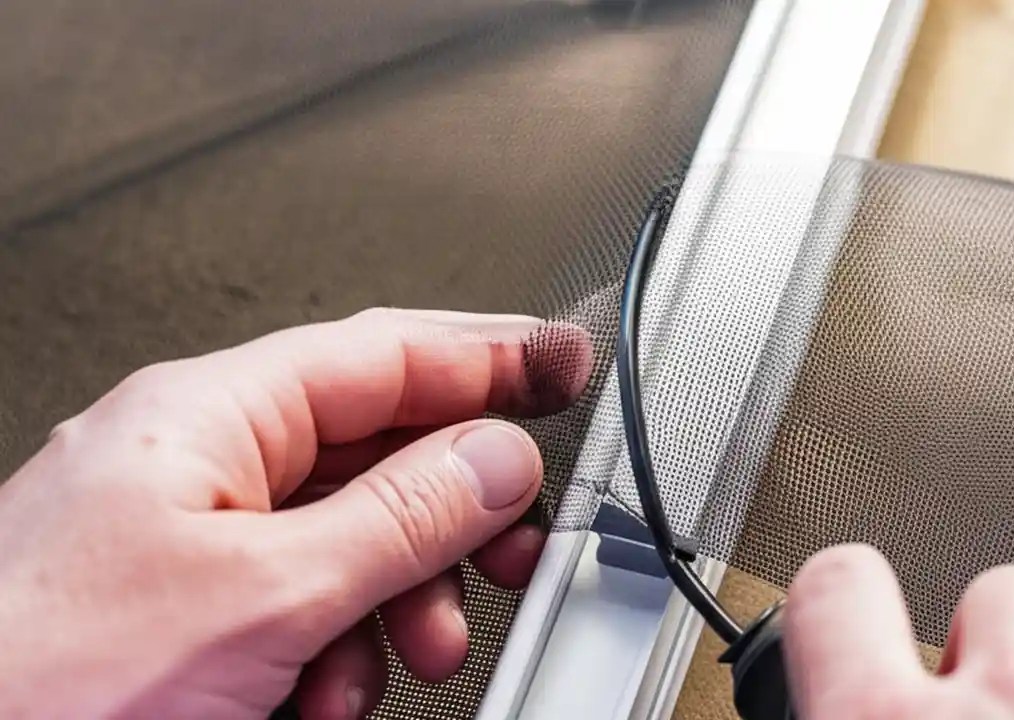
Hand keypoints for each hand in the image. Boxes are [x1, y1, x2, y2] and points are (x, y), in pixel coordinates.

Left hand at [0, 308, 591, 719]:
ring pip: (352, 539)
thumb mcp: (262, 595)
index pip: (384, 352)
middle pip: (377, 450)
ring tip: (409, 645)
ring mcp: (194, 542)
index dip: (486, 357)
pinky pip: (307, 603)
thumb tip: (496, 458)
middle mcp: (201, 465)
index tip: (559, 368)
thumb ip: (398, 518)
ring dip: (399, 600)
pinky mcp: (191, 613)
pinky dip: (341, 649)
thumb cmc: (37, 683)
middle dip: (452, 511)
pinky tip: (323, 692)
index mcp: (206, 415)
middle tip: (512, 541)